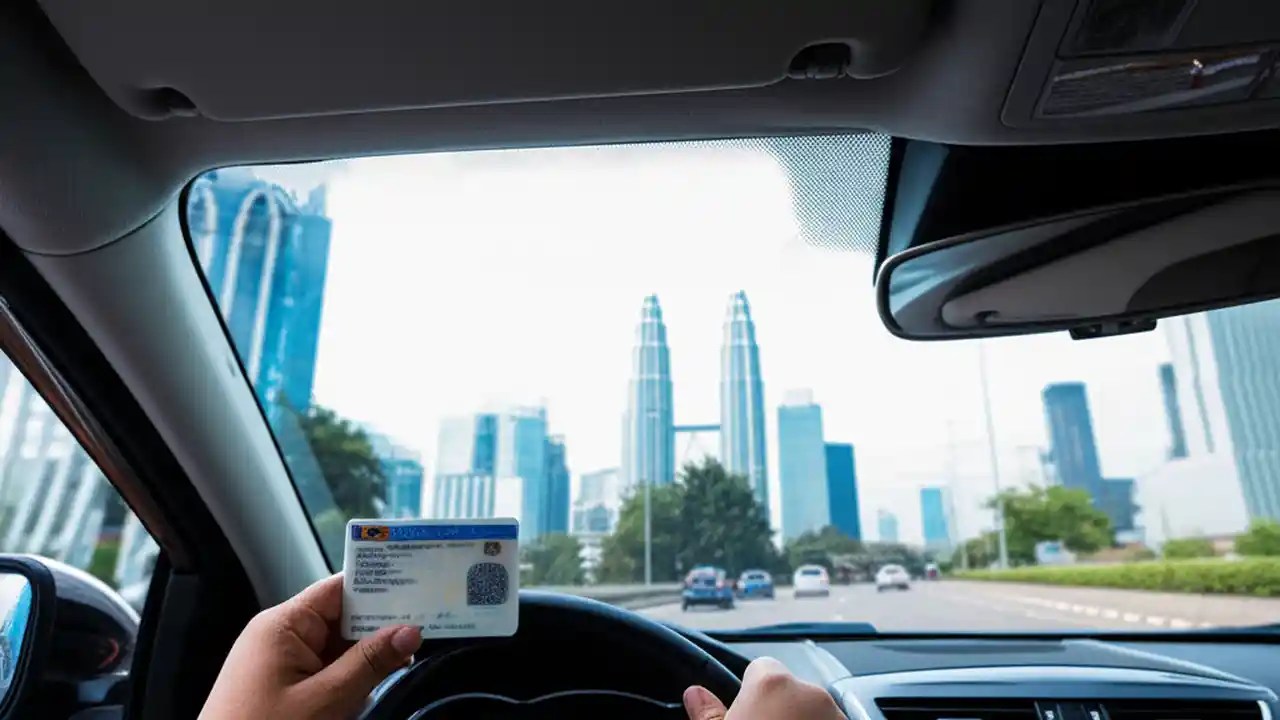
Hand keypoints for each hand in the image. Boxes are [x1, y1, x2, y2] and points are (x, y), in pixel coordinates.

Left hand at [200, 574, 422, 719]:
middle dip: (380, 626)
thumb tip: (409, 631)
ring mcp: (279, 662)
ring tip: (410, 657)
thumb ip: (369, 663)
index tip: (419, 586)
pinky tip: (375, 686)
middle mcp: (279, 635)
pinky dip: (350, 678)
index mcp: (282, 625)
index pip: (339, 588)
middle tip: (426, 628)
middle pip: (341, 617)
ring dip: (367, 657)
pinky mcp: (281, 687)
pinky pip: (324, 671)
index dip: (380, 585)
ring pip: (337, 647)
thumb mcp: (326, 701)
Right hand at [683, 657, 845, 718]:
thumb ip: (708, 715)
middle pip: (790, 693)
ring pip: (815, 715)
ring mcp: (837, 718)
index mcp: (772, 686)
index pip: (760, 668)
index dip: (749, 694)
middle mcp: (811, 695)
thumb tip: (695, 694)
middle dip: (779, 713)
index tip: (744, 717)